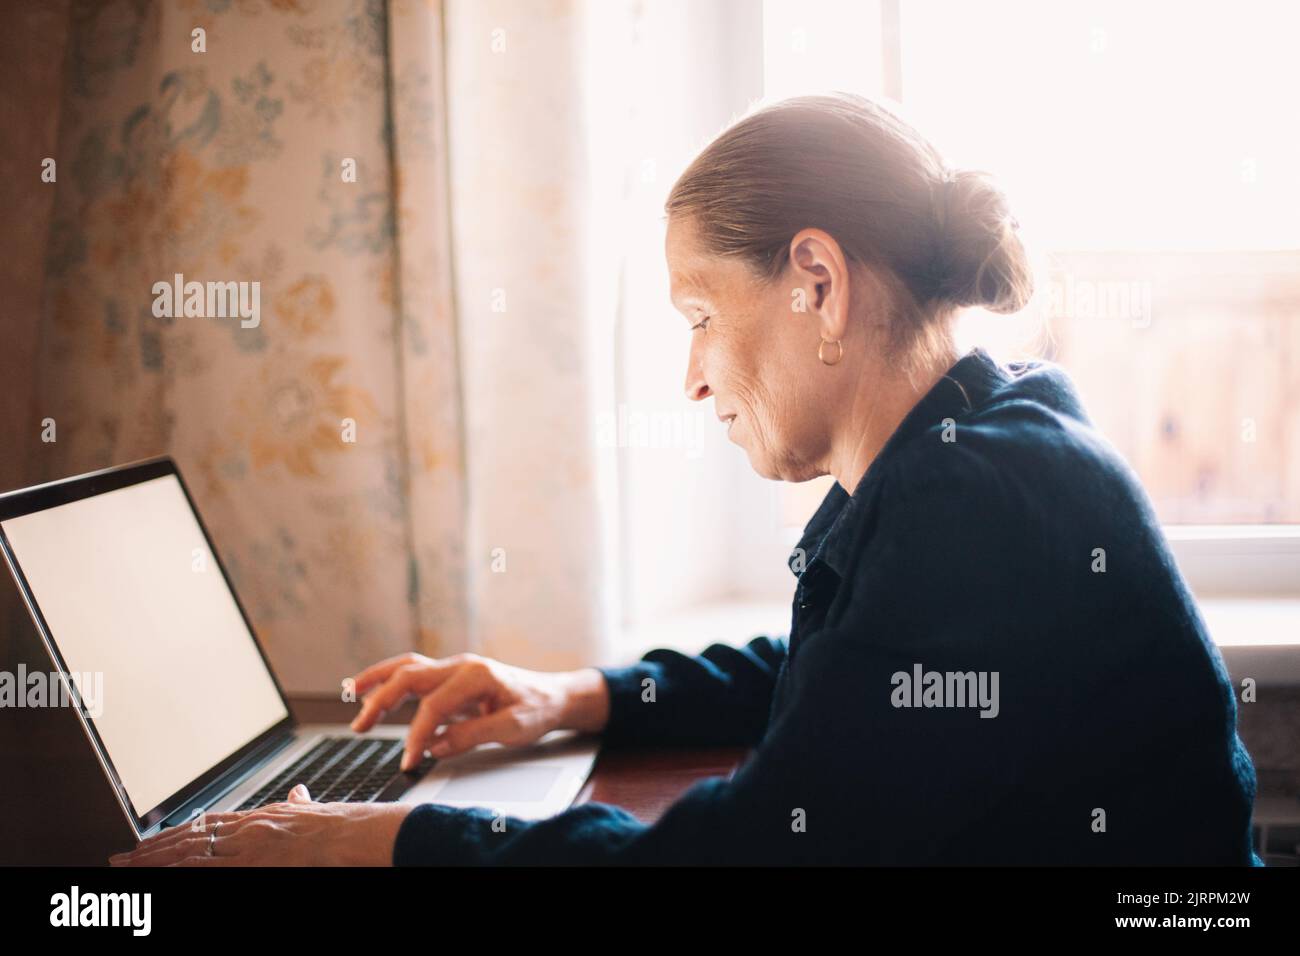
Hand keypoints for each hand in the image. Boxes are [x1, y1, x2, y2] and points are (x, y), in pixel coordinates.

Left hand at [109, 785, 411, 866]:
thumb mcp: (313, 811)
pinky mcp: (250, 861)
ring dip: (154, 861)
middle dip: (153, 849)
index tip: (152, 841)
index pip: (209, 824)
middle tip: (122, 857)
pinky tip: (157, 872)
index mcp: (260, 816)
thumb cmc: (338, 827)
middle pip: (190, 837)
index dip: (176, 833)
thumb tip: (298, 792)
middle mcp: (248, 827)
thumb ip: (298, 804)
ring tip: (126, 867)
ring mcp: (246, 845)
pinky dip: (178, 868)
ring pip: (189, 852)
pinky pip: (206, 866)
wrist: (352, 834)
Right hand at [349, 653, 609, 769]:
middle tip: (360, 728)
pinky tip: (370, 689)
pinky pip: (413, 674)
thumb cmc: (537, 708)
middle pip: (410, 676)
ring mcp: (454, 668)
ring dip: (378, 681)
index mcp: (476, 674)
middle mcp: (461, 665)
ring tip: (351, 694)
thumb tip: (436, 746)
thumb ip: (473, 735)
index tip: (409, 760)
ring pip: (407, 667)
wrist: (553, 695)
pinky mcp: (450, 677)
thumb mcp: (513, 727)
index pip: (434, 705)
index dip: (417, 735)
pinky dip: (389, 680)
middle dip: (381, 700)